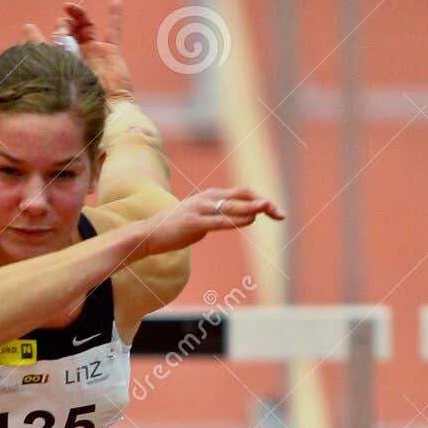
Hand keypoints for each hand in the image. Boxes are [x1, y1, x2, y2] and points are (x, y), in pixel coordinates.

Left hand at [24, 0, 134, 101]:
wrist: (102, 110)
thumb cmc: (74, 95)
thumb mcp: (52, 67)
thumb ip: (40, 47)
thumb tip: (27, 26)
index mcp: (64, 64)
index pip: (56, 40)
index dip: (52, 33)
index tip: (46, 32)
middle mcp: (79, 57)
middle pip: (70, 31)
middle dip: (64, 25)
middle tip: (61, 29)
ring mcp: (95, 53)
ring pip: (86, 27)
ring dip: (78, 15)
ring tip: (70, 9)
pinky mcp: (111, 53)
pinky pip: (113, 31)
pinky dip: (115, 16)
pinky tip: (114, 2)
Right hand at [136, 188, 284, 255]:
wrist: (148, 234)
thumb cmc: (173, 229)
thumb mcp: (198, 221)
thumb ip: (214, 219)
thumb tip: (227, 222)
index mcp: (210, 197)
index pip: (241, 193)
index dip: (259, 199)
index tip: (274, 211)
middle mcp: (208, 198)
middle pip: (242, 195)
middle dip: (262, 203)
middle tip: (279, 213)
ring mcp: (201, 209)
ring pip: (232, 206)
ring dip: (253, 207)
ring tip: (270, 208)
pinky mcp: (195, 223)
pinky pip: (220, 220)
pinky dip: (237, 219)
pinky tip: (250, 219)